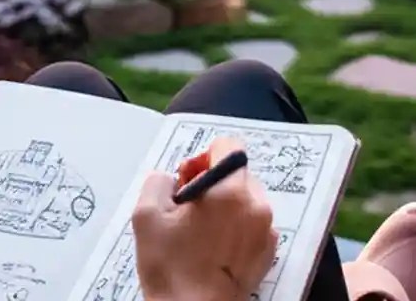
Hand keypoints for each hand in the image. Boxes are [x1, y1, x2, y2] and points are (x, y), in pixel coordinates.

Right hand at [132, 137, 277, 300]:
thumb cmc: (172, 268)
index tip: (188, 179)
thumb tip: (172, 179)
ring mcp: (267, 230)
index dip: (203, 157)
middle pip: (237, 173)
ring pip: (246, 198)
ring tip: (200, 230)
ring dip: (225, 204)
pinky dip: (237, 226)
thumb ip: (158, 181)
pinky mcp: (269, 252)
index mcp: (230, 191)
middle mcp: (257, 206)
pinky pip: (254, 222)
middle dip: (212, 182)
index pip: (228, 146)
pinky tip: (215, 246)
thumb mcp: (147, 215)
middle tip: (187, 208)